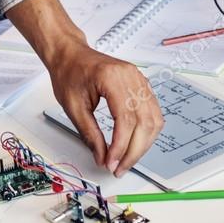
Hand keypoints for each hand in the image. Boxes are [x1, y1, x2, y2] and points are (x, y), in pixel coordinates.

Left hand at [46, 44, 163, 176]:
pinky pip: (153, 113)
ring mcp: (140, 80)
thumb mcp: (73, 107)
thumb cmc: (69, 73)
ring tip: (127, 160)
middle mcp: (132, 77)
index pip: (125, 119)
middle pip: (144, 122)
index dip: (121, 146)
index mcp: (112, 78)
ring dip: (143, 145)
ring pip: (154, 120)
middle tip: (120, 168)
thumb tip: (103, 157)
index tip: (112, 163)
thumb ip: (90, 134)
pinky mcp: (142, 85)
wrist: (71, 54)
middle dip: (134, 151)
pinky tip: (136, 144)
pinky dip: (147, 132)